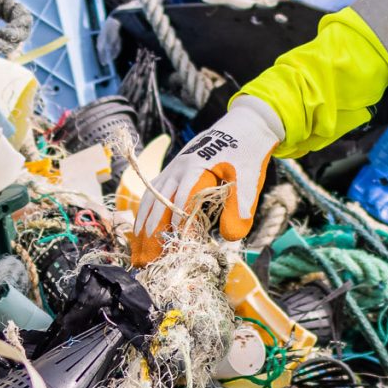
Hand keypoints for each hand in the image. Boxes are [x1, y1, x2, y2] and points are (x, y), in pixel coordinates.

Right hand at [130, 99, 284, 262]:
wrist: (243, 126)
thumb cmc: (246, 154)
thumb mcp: (249, 179)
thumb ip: (241, 207)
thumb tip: (230, 237)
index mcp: (197, 168)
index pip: (183, 200)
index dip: (180, 225)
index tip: (178, 249)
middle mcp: (178, 168)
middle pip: (158, 203)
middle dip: (151, 233)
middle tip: (146, 261)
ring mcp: (171, 170)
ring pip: (150, 200)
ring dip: (143, 227)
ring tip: (137, 252)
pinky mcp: (170, 173)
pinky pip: (152, 195)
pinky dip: (145, 215)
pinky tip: (141, 233)